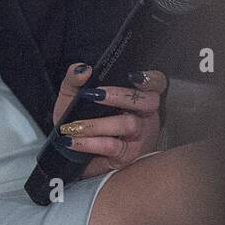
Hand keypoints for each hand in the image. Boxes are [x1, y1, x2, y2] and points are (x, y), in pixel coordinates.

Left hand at [53, 62, 164, 178]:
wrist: (69, 148)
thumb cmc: (78, 117)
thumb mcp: (71, 95)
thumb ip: (74, 79)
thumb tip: (82, 69)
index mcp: (134, 95)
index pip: (155, 83)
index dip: (151, 78)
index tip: (133, 75)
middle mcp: (143, 114)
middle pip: (147, 101)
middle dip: (120, 96)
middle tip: (95, 95)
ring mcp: (139, 136)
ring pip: (130, 124)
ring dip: (98, 124)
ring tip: (75, 126)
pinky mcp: (128, 155)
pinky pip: (113, 147)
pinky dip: (90, 142)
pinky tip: (73, 141)